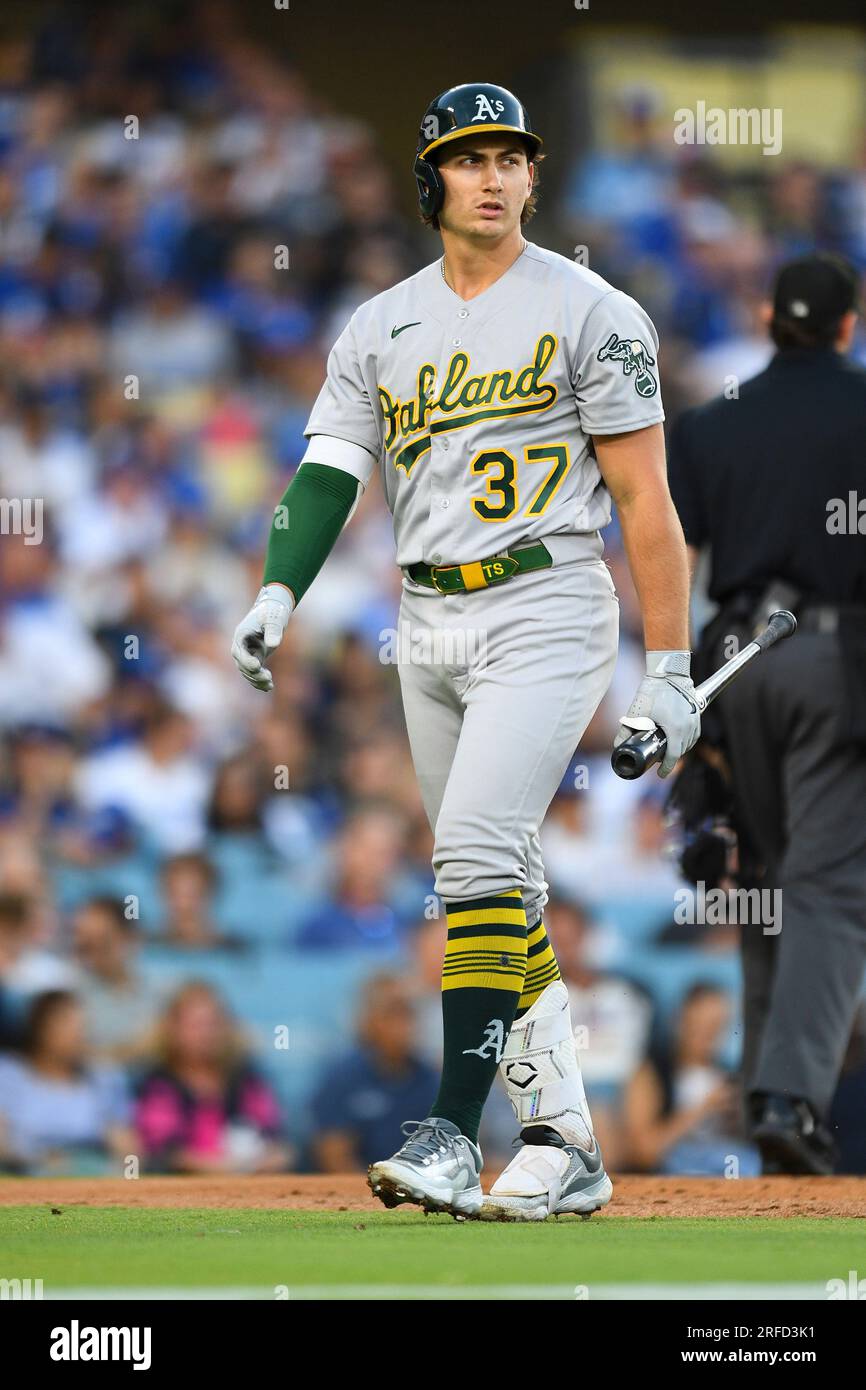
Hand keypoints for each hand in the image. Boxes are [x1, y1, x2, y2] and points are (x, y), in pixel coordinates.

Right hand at [231, 584, 293, 691]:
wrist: (274, 609)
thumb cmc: (273, 611)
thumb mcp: (274, 619)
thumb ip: (273, 631)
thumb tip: (274, 644)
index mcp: (241, 634)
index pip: (239, 651)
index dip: (246, 660)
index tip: (257, 666)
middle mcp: (241, 645)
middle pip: (241, 663)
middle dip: (253, 673)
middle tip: (267, 678)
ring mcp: (247, 651)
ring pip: (247, 670)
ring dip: (256, 679)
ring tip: (269, 685)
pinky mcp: (256, 656)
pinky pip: (254, 671)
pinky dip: (260, 680)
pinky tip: (269, 687)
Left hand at [614, 650, 700, 776]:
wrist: (669, 672)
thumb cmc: (653, 691)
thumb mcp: (636, 712)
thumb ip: (625, 730)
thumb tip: (617, 746)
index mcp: (675, 730)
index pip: (673, 756)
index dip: (666, 768)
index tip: (660, 774)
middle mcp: (688, 727)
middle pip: (681, 751)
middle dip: (671, 759)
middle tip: (659, 761)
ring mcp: (694, 720)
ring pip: (689, 743)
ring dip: (680, 749)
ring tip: (667, 751)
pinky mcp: (697, 714)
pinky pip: (694, 733)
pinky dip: (687, 740)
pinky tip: (679, 740)